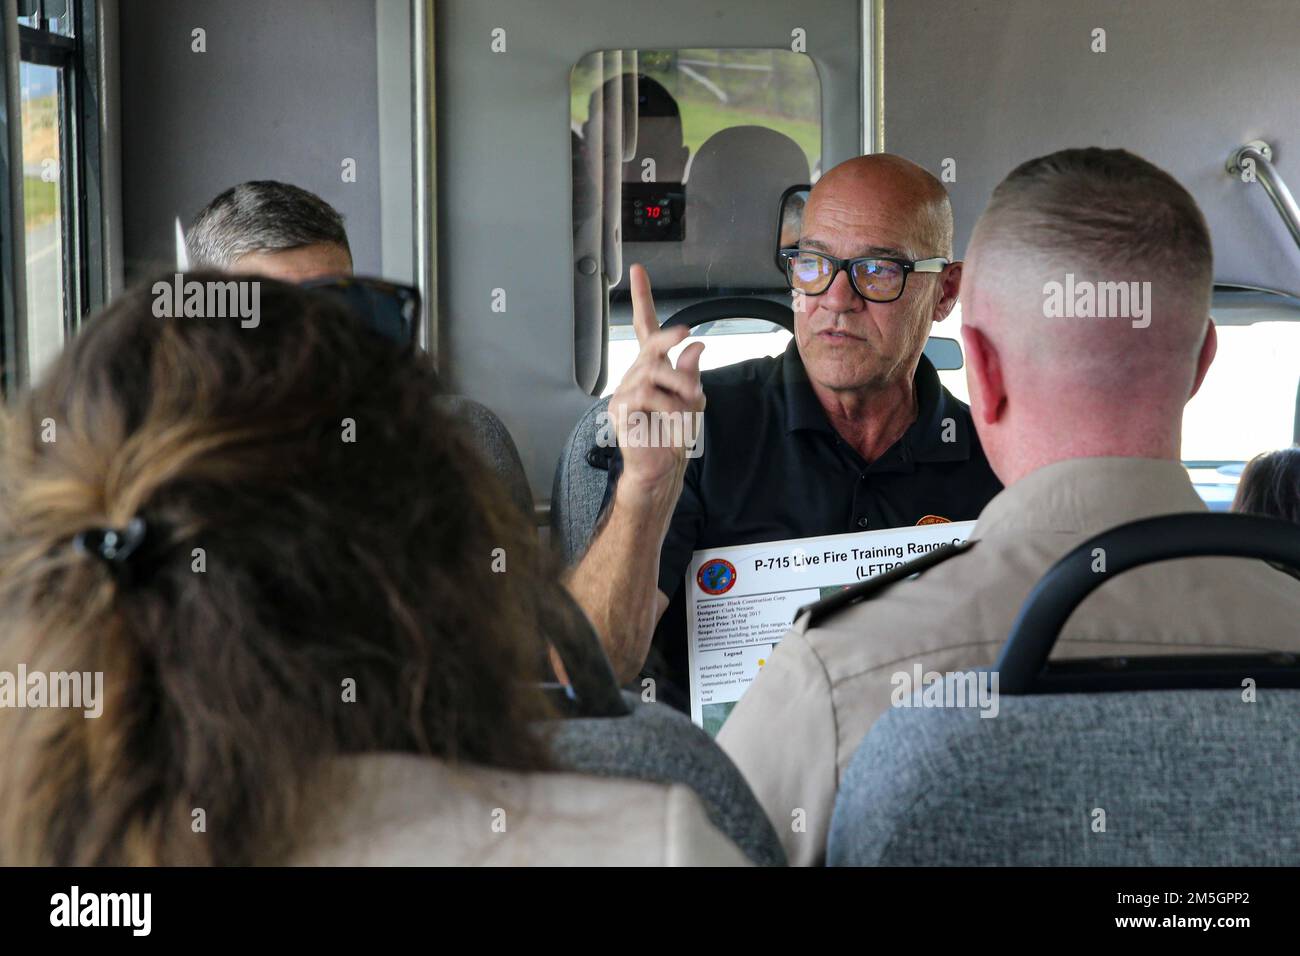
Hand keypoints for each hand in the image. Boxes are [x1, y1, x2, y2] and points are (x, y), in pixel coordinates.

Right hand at [609, 265, 705, 496]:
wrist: (661, 469)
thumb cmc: (674, 435)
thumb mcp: (693, 400)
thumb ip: (691, 373)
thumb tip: (696, 346)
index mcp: (652, 368)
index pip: (646, 328)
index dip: (643, 299)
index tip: (638, 271)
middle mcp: (636, 374)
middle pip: (651, 343)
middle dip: (669, 336)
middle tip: (686, 333)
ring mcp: (625, 391)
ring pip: (654, 371)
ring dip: (678, 388)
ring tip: (686, 409)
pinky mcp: (620, 409)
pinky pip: (646, 394)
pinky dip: (667, 407)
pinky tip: (670, 421)